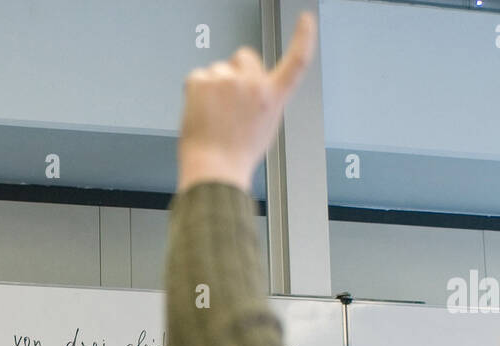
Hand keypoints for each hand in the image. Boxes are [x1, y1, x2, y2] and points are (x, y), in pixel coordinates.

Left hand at [176, 12, 316, 192]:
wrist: (214, 170)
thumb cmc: (237, 156)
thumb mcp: (265, 127)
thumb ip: (264, 100)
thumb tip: (253, 87)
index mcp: (273, 97)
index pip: (296, 61)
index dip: (303, 37)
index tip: (305, 20)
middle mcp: (253, 84)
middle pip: (244, 57)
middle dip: (236, 71)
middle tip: (228, 101)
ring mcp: (227, 80)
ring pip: (217, 70)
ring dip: (213, 87)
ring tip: (213, 116)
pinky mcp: (202, 81)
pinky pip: (196, 77)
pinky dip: (194, 92)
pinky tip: (199, 113)